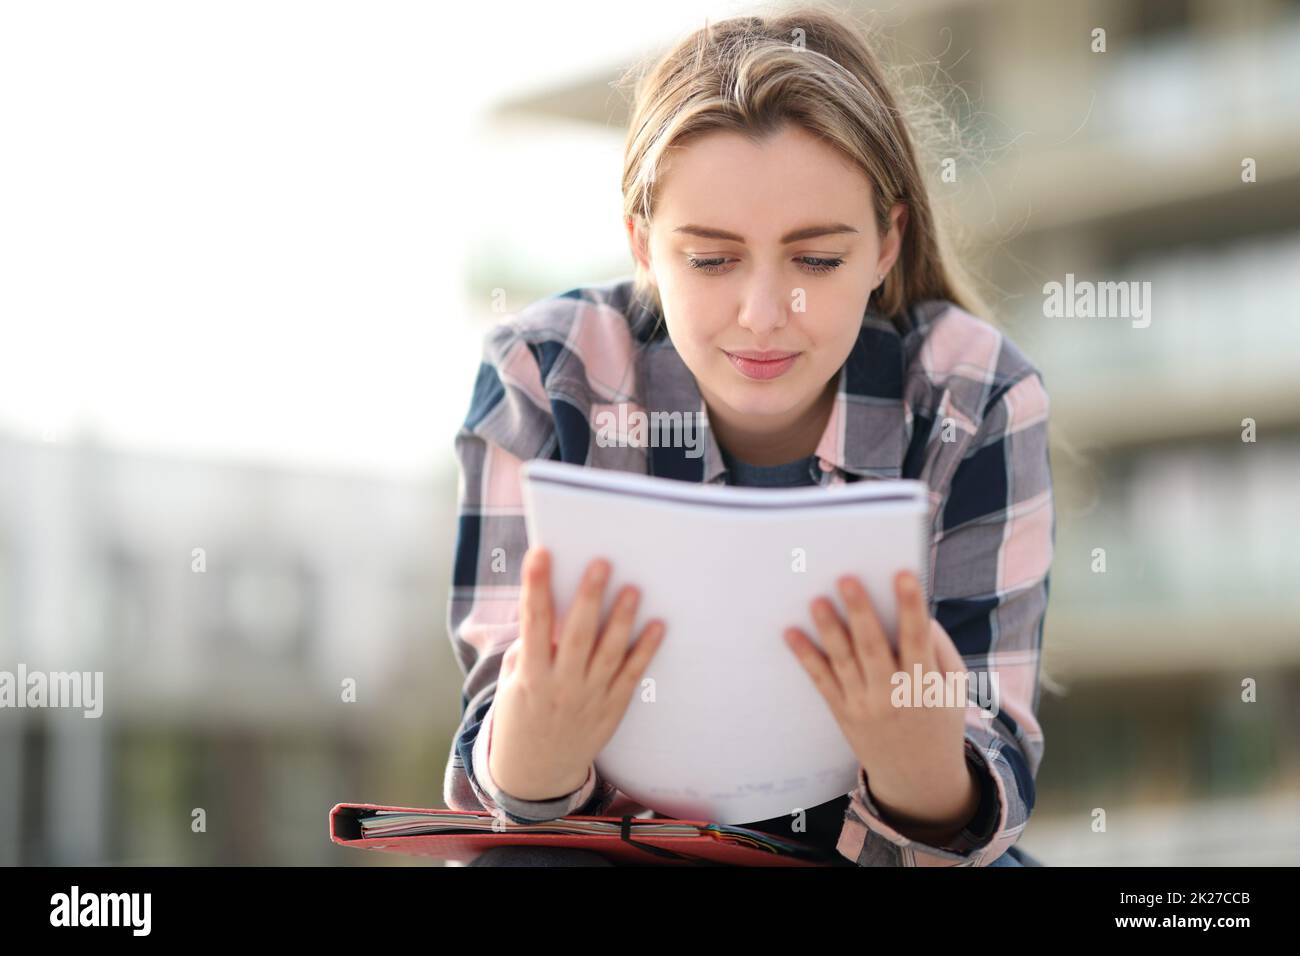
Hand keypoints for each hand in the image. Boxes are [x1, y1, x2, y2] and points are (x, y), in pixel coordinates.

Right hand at [489, 546, 665, 801]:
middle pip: (577, 635)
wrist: (535, 770)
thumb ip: (531, 646)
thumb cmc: (522, 712)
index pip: (532, 623)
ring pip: (609, 653)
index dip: (535, 586)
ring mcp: (589, 698)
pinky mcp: (612, 708)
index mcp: (530, 675)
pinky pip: (631, 675)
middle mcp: (561, 686)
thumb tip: (551, 606)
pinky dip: (645, 651)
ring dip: (622, 619)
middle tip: (601, 562)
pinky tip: (657, 626)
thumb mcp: (514, 680)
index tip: (540, 554)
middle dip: (588, 597)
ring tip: (633, 588)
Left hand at [784, 570, 978, 842]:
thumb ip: (939, 648)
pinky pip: (822, 682)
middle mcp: (892, 695)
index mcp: (925, 685)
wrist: (918, 778)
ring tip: (816, 600)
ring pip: (843, 662)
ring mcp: (864, 705)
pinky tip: (791, 634)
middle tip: (847, 578)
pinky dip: (806, 657)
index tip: (905, 575)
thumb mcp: (954, 689)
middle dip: (861, 612)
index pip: (918, 640)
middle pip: (873, 648)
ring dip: (828, 630)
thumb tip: (918, 610)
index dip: (911, 607)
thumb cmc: (939, 719)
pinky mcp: (842, 713)